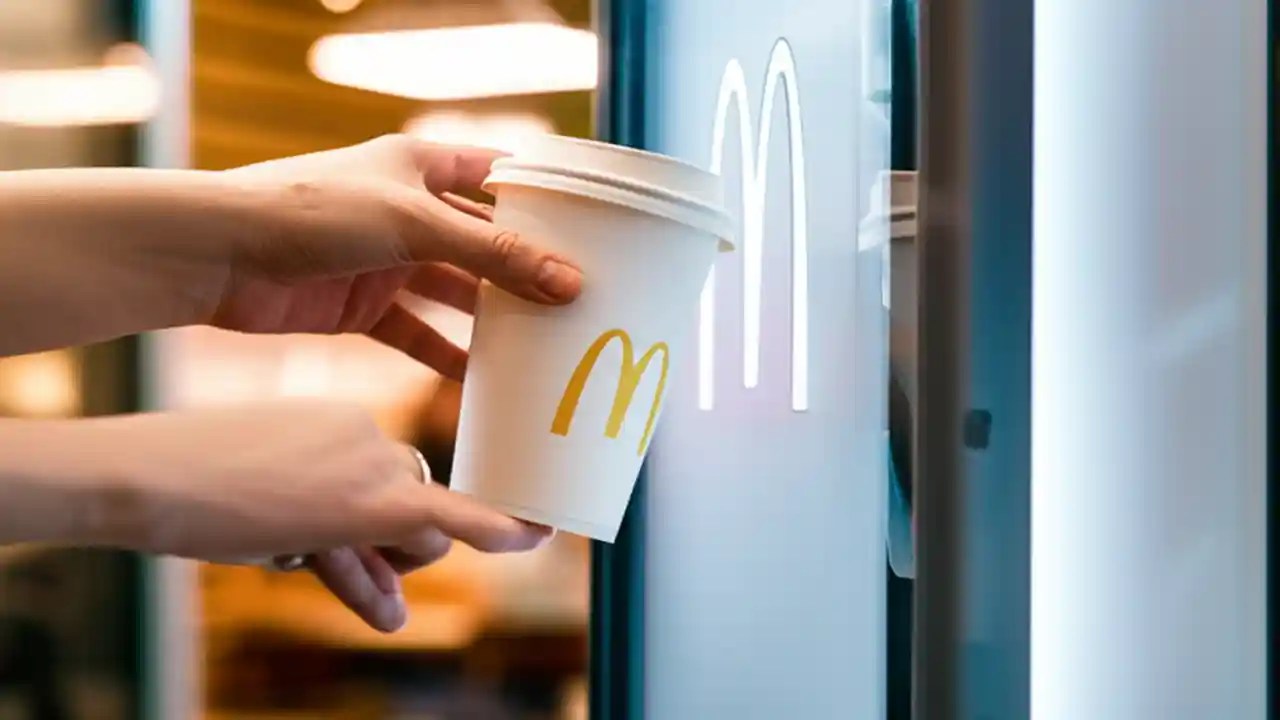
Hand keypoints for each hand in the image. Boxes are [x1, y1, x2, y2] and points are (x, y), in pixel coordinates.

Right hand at [96, 401, 550, 630]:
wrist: (149, 475)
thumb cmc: (192, 492)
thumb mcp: (272, 518)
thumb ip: (340, 556)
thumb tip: (397, 616)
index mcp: (342, 423)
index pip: (386, 477)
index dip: (390, 519)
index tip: (395, 532)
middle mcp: (368, 433)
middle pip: (415, 504)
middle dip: (392, 552)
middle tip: (351, 574)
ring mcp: (372, 461)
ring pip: (420, 532)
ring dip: (386, 570)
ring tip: (327, 570)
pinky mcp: (371, 498)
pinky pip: (454, 516)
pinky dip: (499, 529)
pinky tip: (537, 534)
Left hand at [216, 134, 582, 379]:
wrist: (218, 256)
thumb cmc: (309, 212)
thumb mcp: (414, 226)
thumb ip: (492, 256)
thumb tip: (570, 284)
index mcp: (423, 165)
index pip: (499, 175)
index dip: (544, 200)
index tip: (594, 231)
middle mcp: (409, 209)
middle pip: (484, 242)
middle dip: (527, 272)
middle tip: (580, 304)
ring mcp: (387, 260)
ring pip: (455, 293)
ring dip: (492, 320)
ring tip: (542, 349)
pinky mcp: (363, 306)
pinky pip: (418, 333)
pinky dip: (446, 357)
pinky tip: (480, 383)